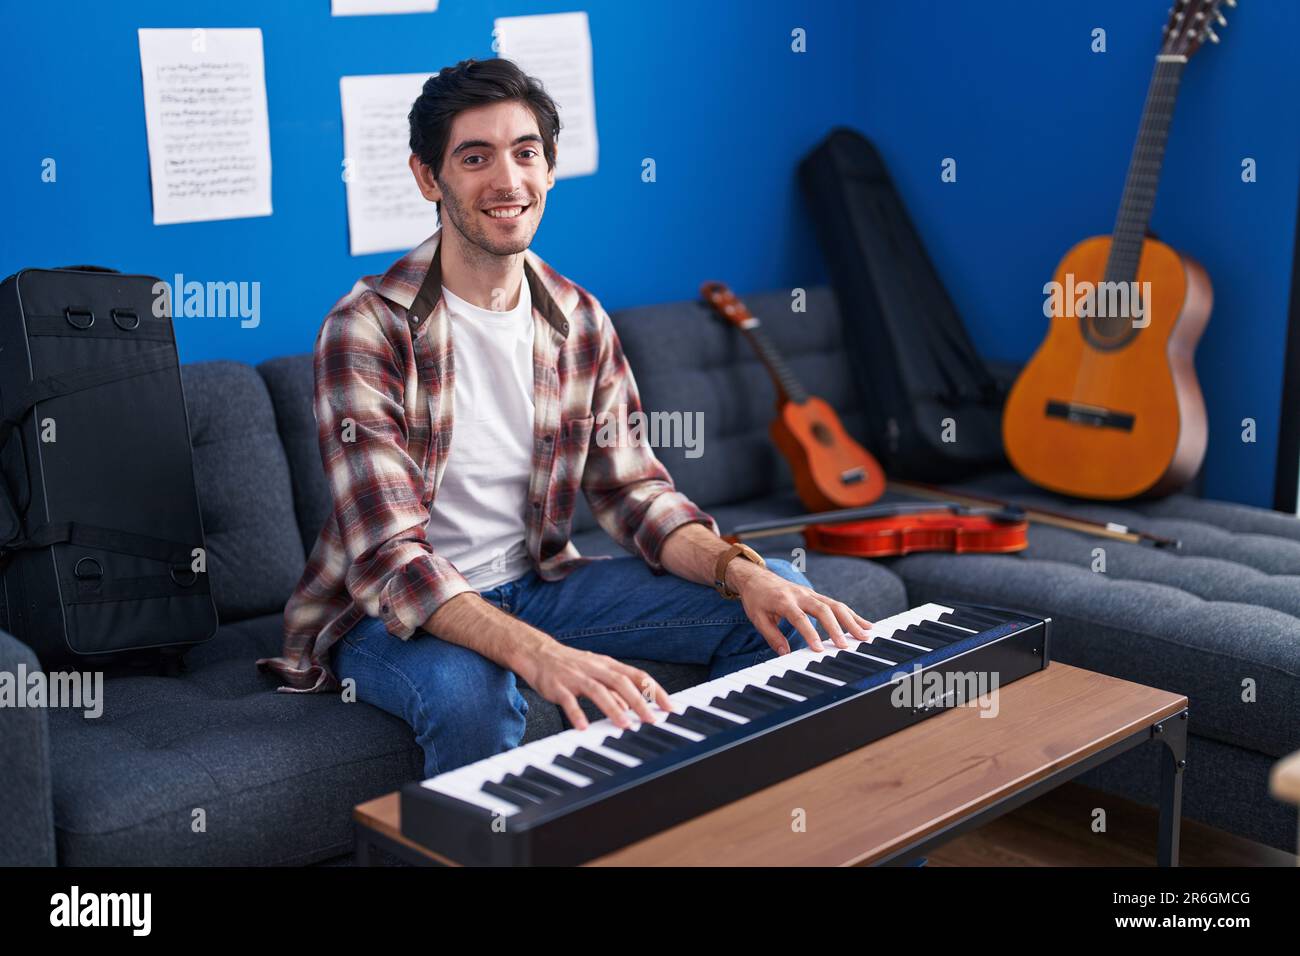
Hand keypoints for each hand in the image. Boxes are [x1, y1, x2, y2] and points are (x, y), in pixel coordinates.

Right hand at [516, 641, 672, 730]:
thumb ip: (614, 691)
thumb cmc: (573, 666)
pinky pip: (568, 701)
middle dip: (639, 702)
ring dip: (613, 708)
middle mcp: (595, 668)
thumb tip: (632, 710)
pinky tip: (583, 728)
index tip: (670, 707)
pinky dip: (577, 714)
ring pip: (598, 690)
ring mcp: (576, 676)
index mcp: (608, 665)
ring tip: (625, 725)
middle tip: (652, 720)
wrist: (538, 653)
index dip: (655, 691)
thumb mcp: (597, 673)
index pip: (638, 676)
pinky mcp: (558, 686)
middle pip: (621, 683)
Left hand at [729, 562, 871, 654]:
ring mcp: (811, 594)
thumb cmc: (757, 599)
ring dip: (851, 620)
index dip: (810, 633)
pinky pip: (837, 604)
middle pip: (823, 609)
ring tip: (865, 635)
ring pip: (835, 605)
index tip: (819, 649)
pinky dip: (852, 615)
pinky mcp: (817, 596)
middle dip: (837, 627)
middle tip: (846, 645)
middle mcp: (801, 595)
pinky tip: (865, 625)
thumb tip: (785, 654)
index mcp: (784, 601)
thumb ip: (772, 636)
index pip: (800, 618)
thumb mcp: (757, 618)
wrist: (757, 577)